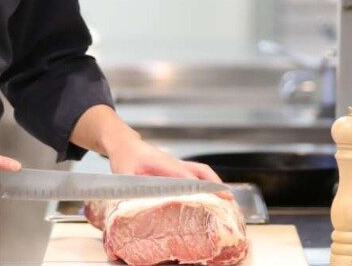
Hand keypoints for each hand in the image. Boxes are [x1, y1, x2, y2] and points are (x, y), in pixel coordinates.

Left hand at [104, 134, 231, 198]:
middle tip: (228, 199)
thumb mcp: (123, 173)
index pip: (186, 174)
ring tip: (225, 200)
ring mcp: (176, 166)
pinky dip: (207, 184)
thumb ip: (129, 190)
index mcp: (163, 163)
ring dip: (214, 183)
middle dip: (216, 184)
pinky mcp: (175, 170)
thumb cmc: (124, 157)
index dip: (201, 185)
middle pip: (201, 171)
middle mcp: (174, 164)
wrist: (123, 143)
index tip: (215, 194)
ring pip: (201, 172)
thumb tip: (136, 208)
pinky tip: (210, 198)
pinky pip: (196, 175)